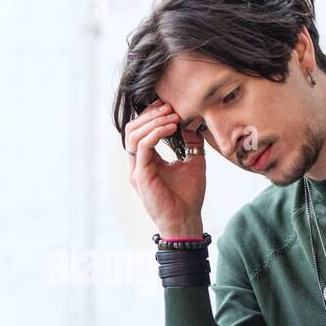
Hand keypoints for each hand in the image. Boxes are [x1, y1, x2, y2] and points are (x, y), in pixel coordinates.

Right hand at [125, 100, 206, 238]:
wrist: (185, 219)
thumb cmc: (188, 196)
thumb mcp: (193, 161)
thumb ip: (191, 142)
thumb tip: (193, 122)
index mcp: (146, 161)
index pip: (140, 130)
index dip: (152, 115)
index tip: (170, 106)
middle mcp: (137, 164)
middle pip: (132, 128)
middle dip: (150, 114)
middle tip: (170, 107)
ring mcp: (136, 169)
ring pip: (134, 134)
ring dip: (153, 121)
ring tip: (172, 115)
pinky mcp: (140, 175)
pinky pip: (142, 146)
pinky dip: (156, 133)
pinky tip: (172, 127)